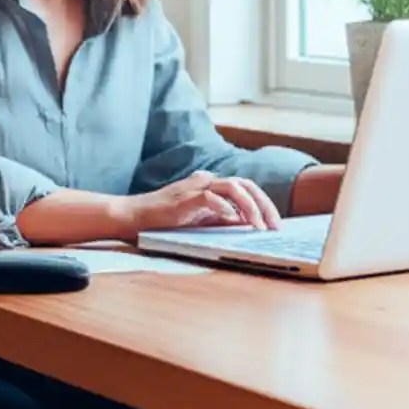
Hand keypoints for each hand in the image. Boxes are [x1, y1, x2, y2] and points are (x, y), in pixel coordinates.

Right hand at [132, 171, 281, 231]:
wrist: (135, 216)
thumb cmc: (165, 220)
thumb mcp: (200, 220)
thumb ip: (222, 219)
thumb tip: (248, 224)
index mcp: (212, 185)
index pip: (246, 188)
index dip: (263, 204)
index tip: (274, 224)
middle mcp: (207, 181)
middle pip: (246, 185)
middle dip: (264, 204)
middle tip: (274, 226)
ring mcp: (196, 187)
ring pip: (233, 187)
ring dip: (250, 206)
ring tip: (258, 225)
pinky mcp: (185, 197)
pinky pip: (210, 197)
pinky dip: (224, 208)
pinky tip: (233, 221)